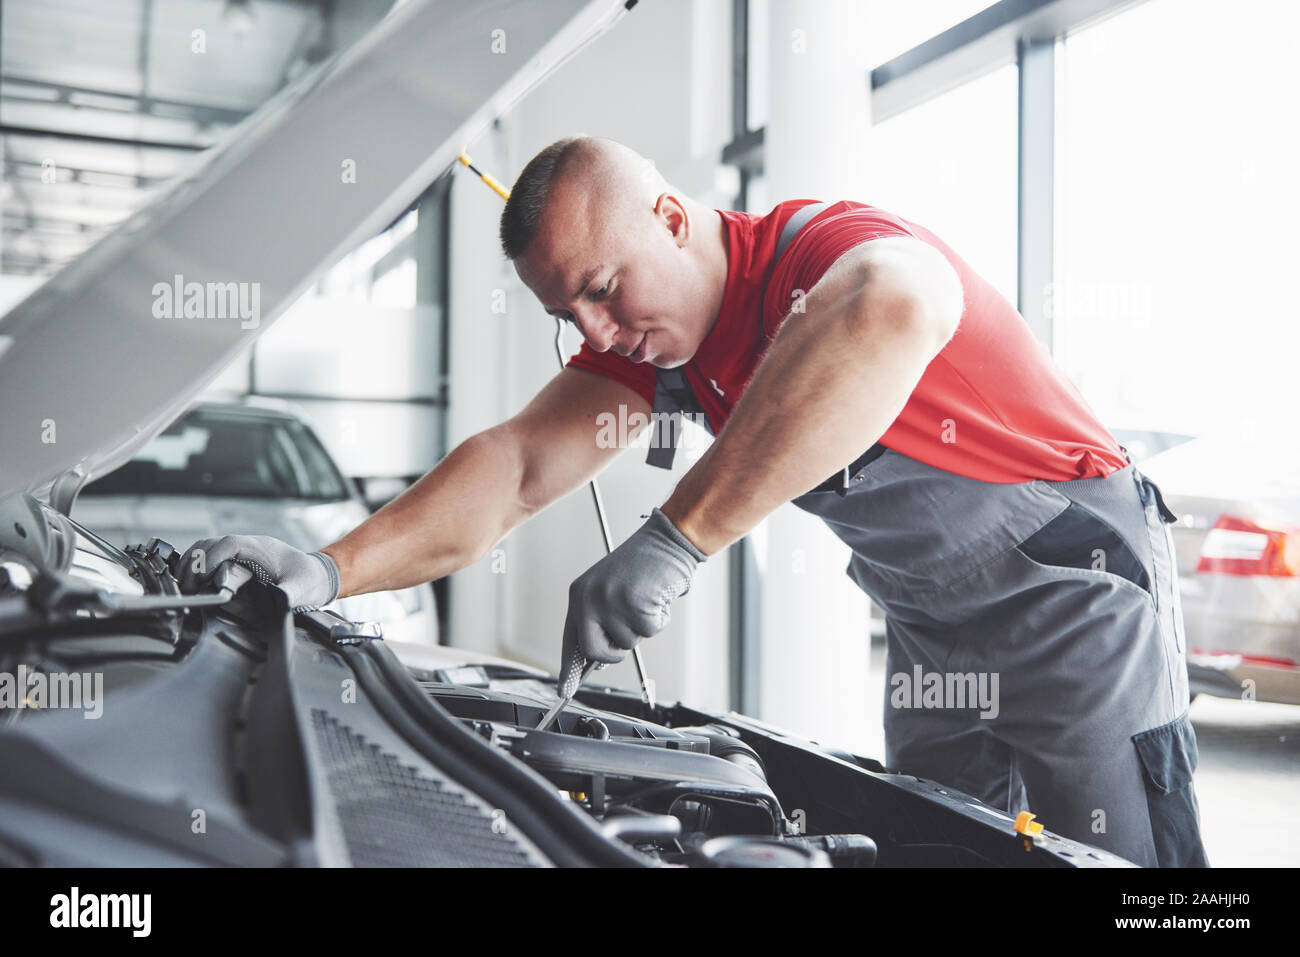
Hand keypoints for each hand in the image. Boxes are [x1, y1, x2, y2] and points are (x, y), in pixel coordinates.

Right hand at [174, 534, 340, 610]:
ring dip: (192, 564)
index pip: (230, 544)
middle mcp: (249, 546)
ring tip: (185, 587)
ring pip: (207, 548)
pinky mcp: (238, 561)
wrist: (319, 575)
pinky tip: (193, 584)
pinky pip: (211, 557)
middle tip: (186, 588)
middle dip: (194, 563)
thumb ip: (289, 595)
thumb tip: (277, 601)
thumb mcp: (302, 589)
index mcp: (262, 548)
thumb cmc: (311, 579)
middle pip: (211, 544)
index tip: (202, 576)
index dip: (212, 557)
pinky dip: (197, 567)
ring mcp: (242, 552)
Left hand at [557, 508, 705, 694]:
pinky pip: (649, 631)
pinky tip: (657, 596)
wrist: (667, 540)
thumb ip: (601, 620)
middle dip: (614, 653)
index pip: (571, 639)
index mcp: (580, 594)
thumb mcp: (611, 590)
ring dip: (643, 626)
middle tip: (628, 633)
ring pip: (628, 642)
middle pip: (594, 651)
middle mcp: (590, 598)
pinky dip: (659, 619)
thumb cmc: (643, 566)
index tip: (564, 690)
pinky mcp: (634, 603)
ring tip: (646, 598)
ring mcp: (610, 601)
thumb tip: (597, 659)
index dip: (569, 667)